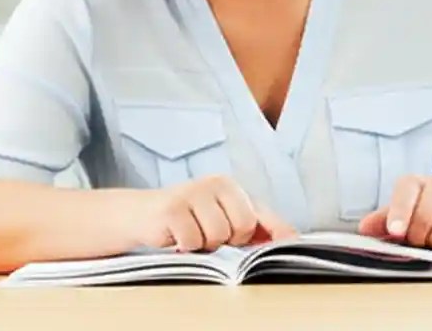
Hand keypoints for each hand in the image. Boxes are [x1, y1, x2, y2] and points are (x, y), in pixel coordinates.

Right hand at [130, 175, 295, 251]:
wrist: (141, 214)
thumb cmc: (188, 219)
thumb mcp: (221, 218)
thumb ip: (254, 226)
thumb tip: (290, 238)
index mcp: (231, 187)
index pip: (261, 213)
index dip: (275, 233)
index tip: (290, 243)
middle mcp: (215, 184)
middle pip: (243, 226)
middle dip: (229, 240)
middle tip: (211, 236)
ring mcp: (193, 193)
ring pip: (218, 236)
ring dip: (204, 245)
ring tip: (192, 235)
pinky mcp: (172, 207)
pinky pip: (192, 241)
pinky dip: (185, 247)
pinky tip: (177, 237)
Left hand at [358, 175, 431, 257]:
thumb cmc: (418, 225)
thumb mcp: (397, 222)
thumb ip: (381, 223)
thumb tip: (365, 227)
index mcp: (415, 184)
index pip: (406, 190)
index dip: (400, 210)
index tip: (396, 231)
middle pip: (426, 213)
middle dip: (419, 235)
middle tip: (418, 244)